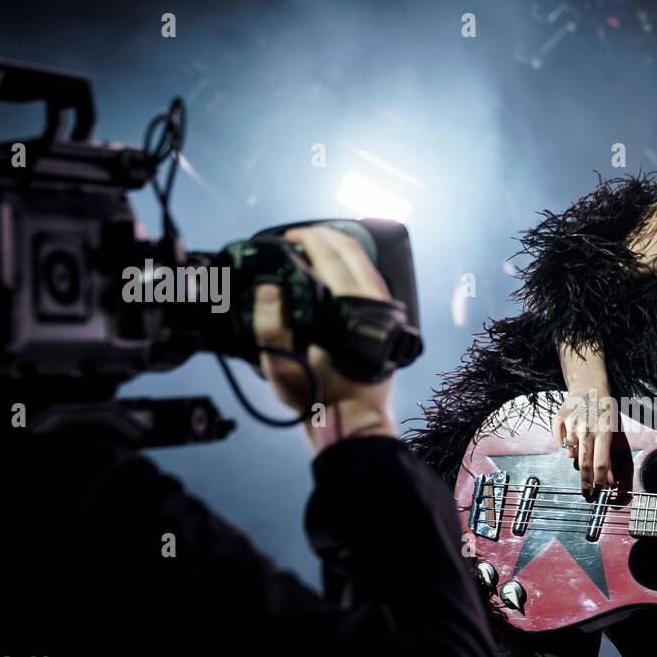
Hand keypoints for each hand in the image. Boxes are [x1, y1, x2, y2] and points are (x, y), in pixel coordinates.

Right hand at [252, 225, 397, 452]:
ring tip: (314, 245)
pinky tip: (338, 266)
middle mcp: (371, 305)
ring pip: (366, 263)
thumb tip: (269, 289)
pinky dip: (355, 264)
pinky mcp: (387, 320)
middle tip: (297, 236)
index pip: (329, 256)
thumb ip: (270, 327)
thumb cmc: (318, 396)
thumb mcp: (281, 367)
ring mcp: (384, 311)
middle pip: (351, 252)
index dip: (305, 239)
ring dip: (340, 247)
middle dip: (322, 236)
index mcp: (347, 311)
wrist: (354, 420)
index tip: (286, 238)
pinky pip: (373, 279)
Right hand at [552, 382, 614, 494]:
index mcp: (603, 430)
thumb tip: (608, 482)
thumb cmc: (603, 411)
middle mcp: (586, 427)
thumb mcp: (611, 431)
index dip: (599, 480)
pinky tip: (572, 437)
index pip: (600, 462)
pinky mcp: (559, 419)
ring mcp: (571, 423)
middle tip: (586, 493)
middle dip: (586, 482)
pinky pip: (560, 443)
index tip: (598, 491)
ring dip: (576, 456)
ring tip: (582, 445)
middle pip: (584, 463)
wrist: (588, 386)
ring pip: (570, 453)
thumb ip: (609, 457)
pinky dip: (565, 445)